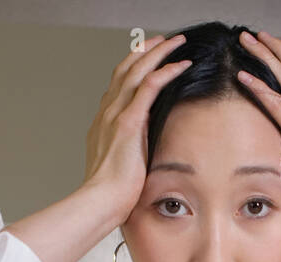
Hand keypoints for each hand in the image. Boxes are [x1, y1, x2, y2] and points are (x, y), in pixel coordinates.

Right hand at [82, 33, 192, 223]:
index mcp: (104, 122)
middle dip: (146, 51)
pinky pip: (149, 86)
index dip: (134, 67)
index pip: (119, 85)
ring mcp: (115, 115)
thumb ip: (130, 150)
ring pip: (136, 70)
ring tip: (176, 43)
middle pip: (125, 69)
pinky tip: (181, 64)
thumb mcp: (121, 166)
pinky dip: (166, 71)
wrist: (100, 202)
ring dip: (158, 52)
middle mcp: (107, 112)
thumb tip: (144, 148)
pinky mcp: (128, 122)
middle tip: (164, 40)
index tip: (149, 58)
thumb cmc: (111, 193)